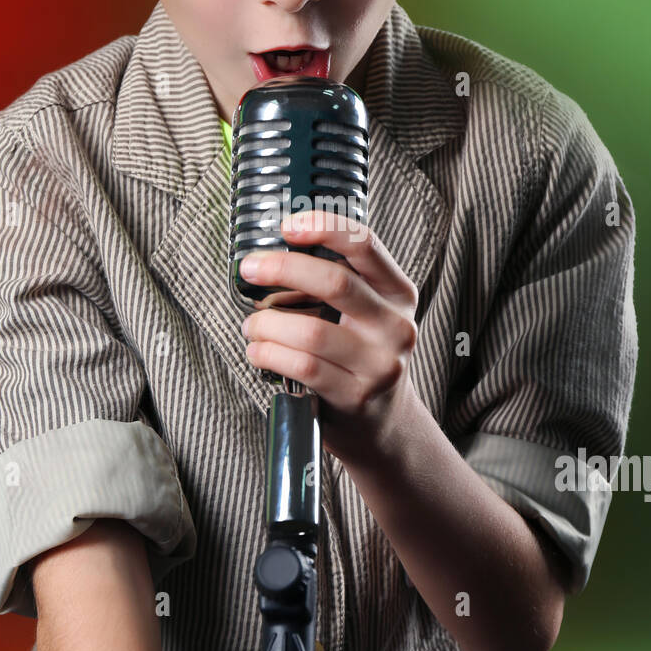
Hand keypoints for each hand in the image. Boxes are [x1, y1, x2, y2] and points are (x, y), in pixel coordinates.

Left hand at [239, 210, 419, 464]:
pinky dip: (268, 354)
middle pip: (335, 282)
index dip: (324, 228)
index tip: (287, 225)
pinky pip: (302, 366)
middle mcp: (396, 326)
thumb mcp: (367, 313)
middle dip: (282, 269)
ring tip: (253, 326)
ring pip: (310, 331)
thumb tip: (277, 250)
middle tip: (251, 268)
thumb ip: (338, 281)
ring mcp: (379, 365)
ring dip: (267, 324)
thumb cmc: (361, 356)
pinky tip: (258, 351)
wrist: (382, 424)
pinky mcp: (355, 396)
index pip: (365, 245)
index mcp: (398, 293)